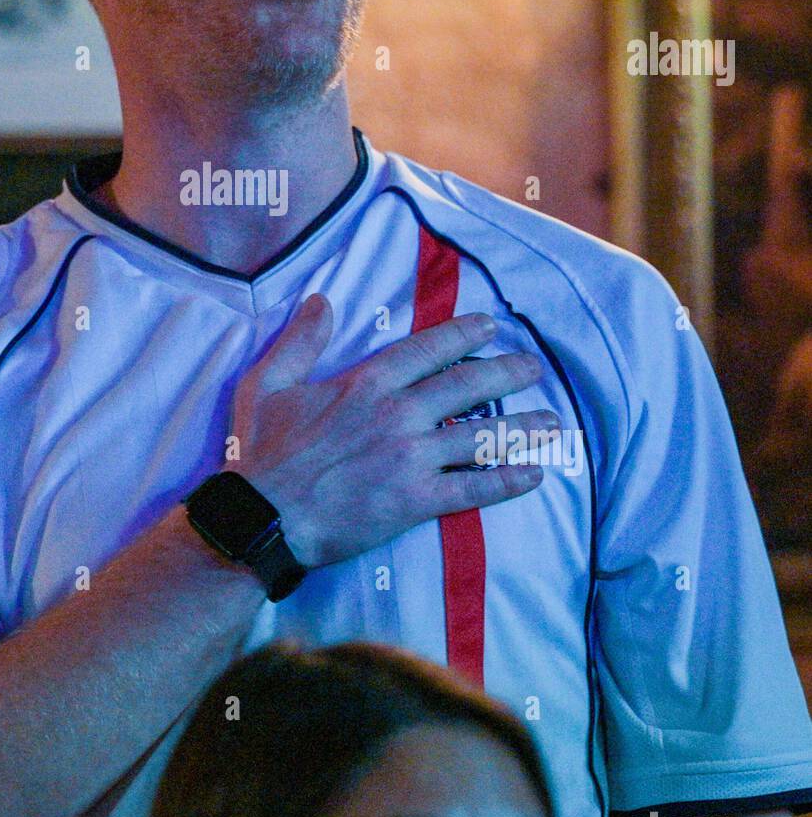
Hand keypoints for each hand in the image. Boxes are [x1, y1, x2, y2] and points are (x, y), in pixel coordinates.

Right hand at [233, 293, 555, 567]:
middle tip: (535, 368)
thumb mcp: (269, 383)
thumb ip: (300, 340)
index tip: (492, 326)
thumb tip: (320, 300)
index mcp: (366, 382)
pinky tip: (535, 475)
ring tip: (552, 422)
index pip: (429, 349)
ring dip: (522, 427)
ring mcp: (411, 457)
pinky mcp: (416, 499)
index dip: (465, 334)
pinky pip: (474, 488)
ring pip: (481, 435)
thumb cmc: (263, 452)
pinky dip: (508, 481)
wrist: (265, 516)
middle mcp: (398, 413)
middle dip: (507, 372)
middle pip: (468, 385)